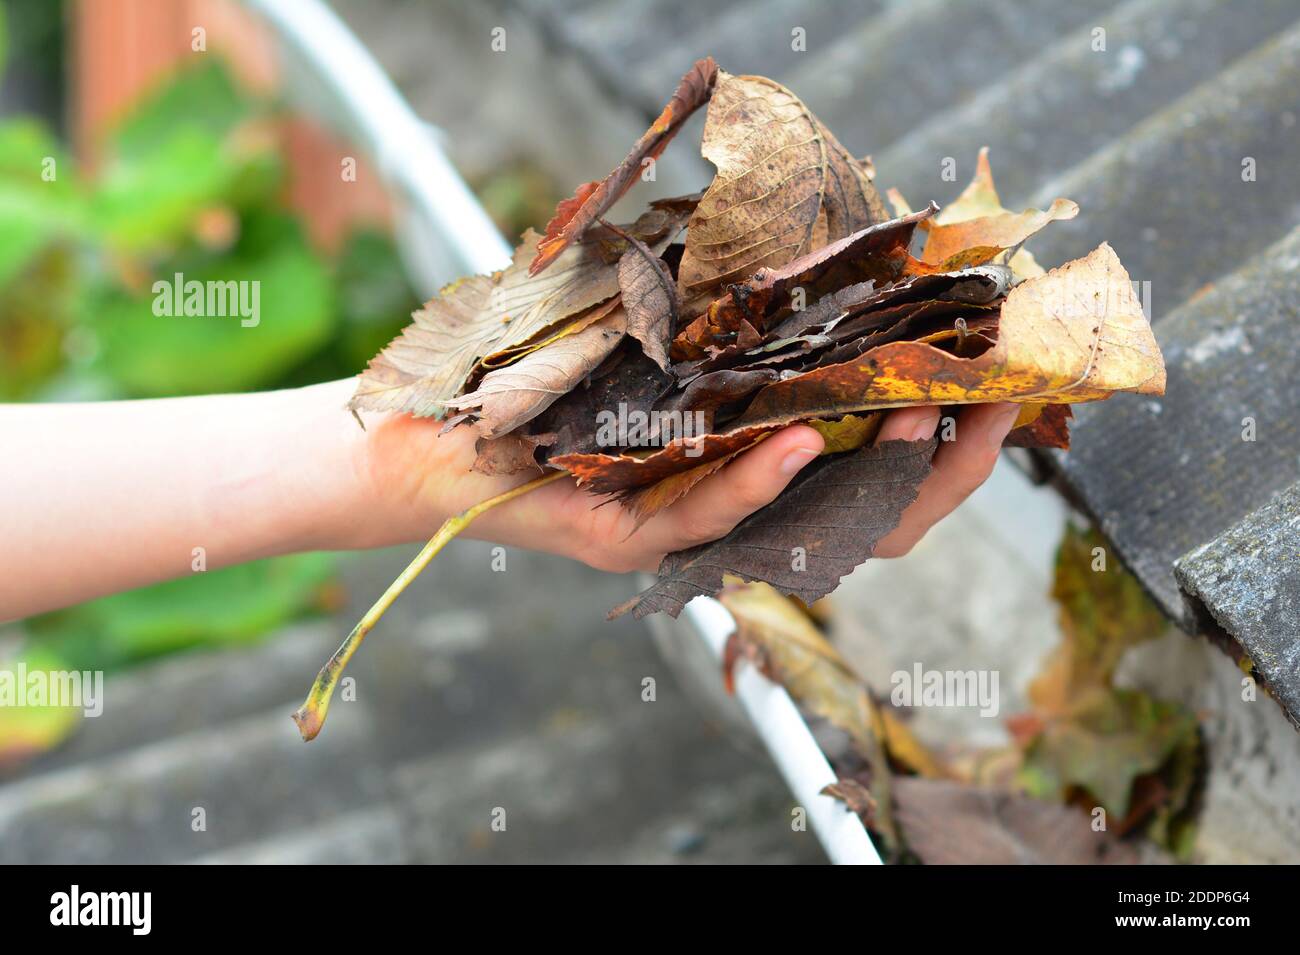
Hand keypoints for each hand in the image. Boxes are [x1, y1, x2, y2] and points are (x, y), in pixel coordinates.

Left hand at [348, 381, 1021, 573]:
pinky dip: (760, 484)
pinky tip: (803, 442)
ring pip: (812, 531)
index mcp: (767, 466)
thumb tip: (840, 242)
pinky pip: (710, 517)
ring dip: (881, 477)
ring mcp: (691, 533)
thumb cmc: (566, 371)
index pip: (887, 473)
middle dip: (949, 469)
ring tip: (925, 417)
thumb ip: (754, 314)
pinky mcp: (631, 538)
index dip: (955, 441)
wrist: (446, 425)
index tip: (1005, 381)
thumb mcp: (677, 334)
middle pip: (880, 520)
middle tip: (992, 407)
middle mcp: (744, 510)